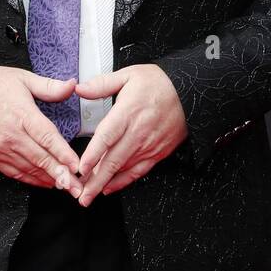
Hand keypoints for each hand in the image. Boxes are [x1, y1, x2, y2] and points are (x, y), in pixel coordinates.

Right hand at [0, 66, 83, 196]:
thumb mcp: (22, 78)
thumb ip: (49, 86)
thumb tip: (72, 85)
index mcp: (21, 114)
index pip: (47, 137)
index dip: (63, 154)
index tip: (77, 165)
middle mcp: (10, 134)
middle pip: (40, 158)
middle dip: (62, 175)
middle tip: (77, 187)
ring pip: (29, 169)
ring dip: (48, 180)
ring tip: (66, 187)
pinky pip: (14, 172)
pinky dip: (31, 180)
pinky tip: (44, 182)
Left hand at [72, 64, 187, 205]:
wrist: (190, 93)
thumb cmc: (160, 83)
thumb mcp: (129, 75)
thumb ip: (102, 84)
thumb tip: (79, 89)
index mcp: (128, 112)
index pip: (107, 137)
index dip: (93, 155)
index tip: (81, 168)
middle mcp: (138, 132)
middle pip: (113, 160)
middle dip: (95, 180)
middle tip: (81, 195)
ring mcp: (149, 145)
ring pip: (124, 170)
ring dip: (105, 184)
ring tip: (89, 195)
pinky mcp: (158, 153)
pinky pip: (138, 171)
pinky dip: (123, 182)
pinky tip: (110, 188)